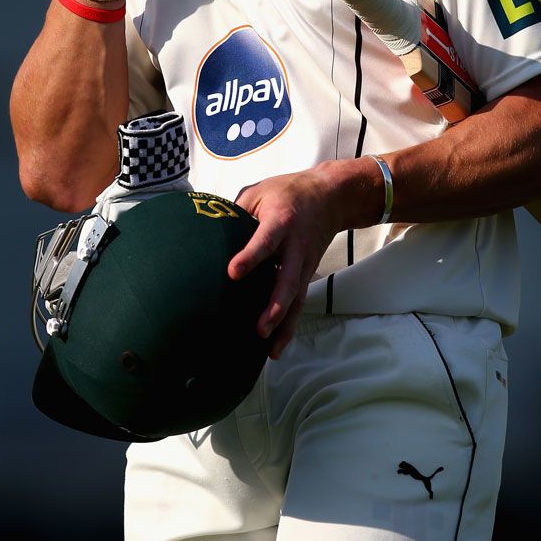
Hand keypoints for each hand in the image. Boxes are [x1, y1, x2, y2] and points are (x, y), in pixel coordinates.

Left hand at [228, 165, 347, 359]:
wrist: (332, 196)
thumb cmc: (290, 192)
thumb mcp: (260, 191)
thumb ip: (236, 211)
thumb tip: (207, 231)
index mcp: (281, 220)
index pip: (266, 240)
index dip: (250, 256)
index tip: (233, 272)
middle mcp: (295, 246)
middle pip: (288, 280)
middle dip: (274, 306)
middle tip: (259, 329)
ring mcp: (304, 263)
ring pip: (296, 298)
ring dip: (284, 324)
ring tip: (270, 349)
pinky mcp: (307, 273)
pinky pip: (298, 301)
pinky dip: (288, 325)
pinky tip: (276, 347)